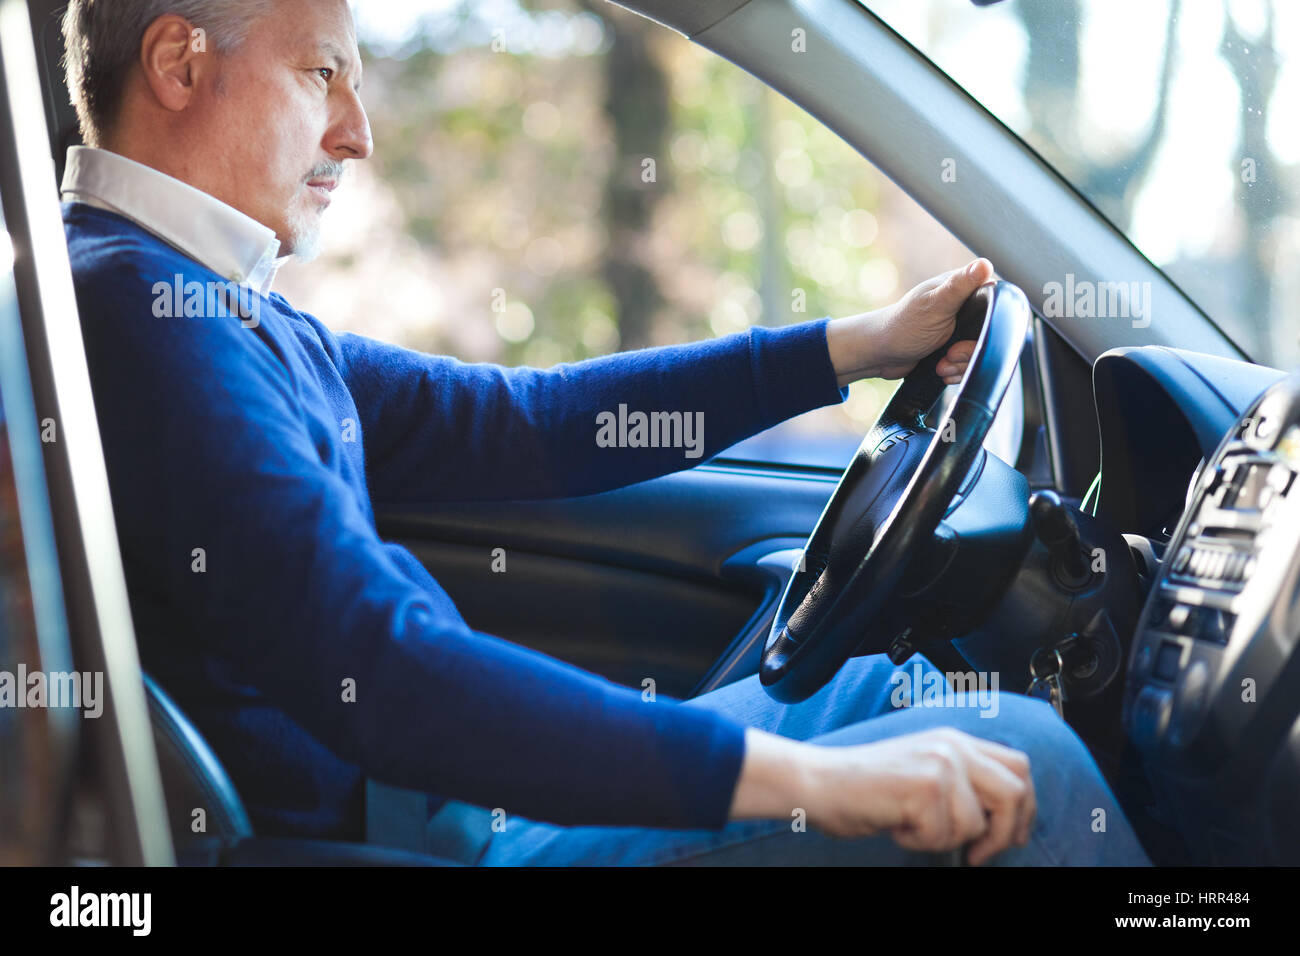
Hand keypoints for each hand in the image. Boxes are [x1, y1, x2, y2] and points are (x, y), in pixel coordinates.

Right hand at [730, 725, 1034, 865]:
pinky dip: (919, 842)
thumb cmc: (866, 788)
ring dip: (945, 840)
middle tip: (978, 854)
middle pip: (1016, 792)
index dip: (1024, 808)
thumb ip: (963, 781)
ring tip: (911, 827)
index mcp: (956, 740)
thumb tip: (1004, 818)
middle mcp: (953, 746)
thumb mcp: (924, 771)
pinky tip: (896, 826)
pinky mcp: (924, 786)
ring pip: (976, 823)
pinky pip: (943, 836)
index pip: (1019, 768)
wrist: (819, 782)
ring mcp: (940, 763)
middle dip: (1006, 833)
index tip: (1007, 836)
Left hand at [826, 258, 994, 387]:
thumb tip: (985, 264)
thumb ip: (960, 286)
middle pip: (990, 334)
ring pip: (980, 353)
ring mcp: (960, 330)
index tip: (972, 335)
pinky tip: (941, 369)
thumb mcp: (934, 305)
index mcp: (962, 289)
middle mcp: (964, 308)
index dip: (991, 325)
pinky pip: (969, 365)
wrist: (880, 354)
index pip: (997, 303)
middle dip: (971, 352)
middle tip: (950, 354)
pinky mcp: (954, 349)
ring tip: (942, 363)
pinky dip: (957, 372)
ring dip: (961, 365)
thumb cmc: (902, 326)